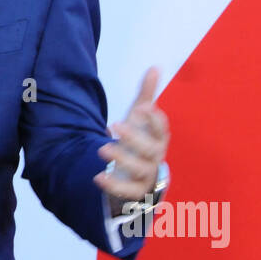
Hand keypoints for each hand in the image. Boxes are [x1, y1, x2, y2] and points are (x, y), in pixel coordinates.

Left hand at [94, 66, 169, 201]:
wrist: (136, 173)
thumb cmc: (139, 141)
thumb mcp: (139, 118)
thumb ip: (146, 95)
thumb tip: (155, 67)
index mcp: (158, 139)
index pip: (162, 130)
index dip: (155, 120)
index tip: (143, 108)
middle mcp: (155, 157)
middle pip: (151, 150)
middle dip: (134, 137)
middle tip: (114, 125)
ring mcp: (146, 175)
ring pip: (140, 170)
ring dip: (122, 159)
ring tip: (101, 148)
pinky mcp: (135, 192)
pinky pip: (128, 192)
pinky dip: (114, 186)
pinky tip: (97, 177)